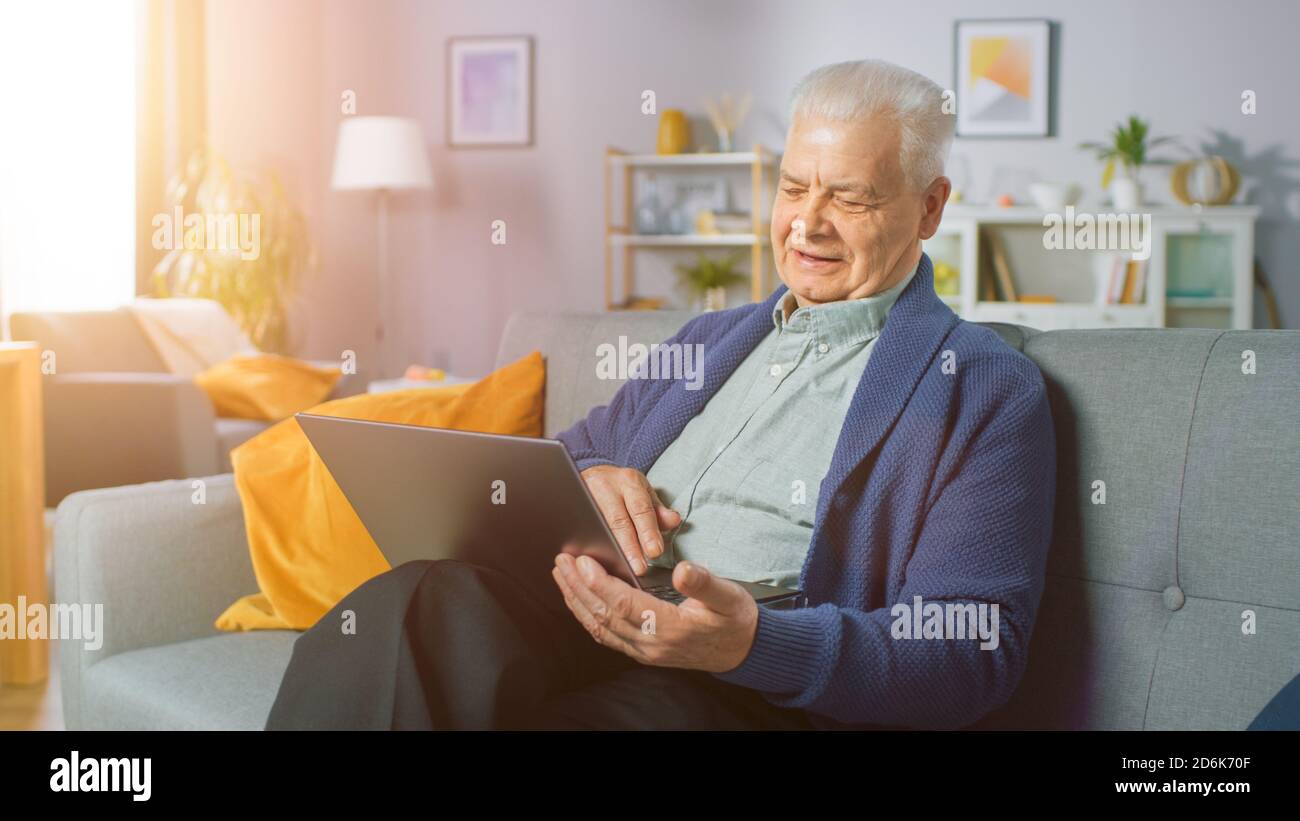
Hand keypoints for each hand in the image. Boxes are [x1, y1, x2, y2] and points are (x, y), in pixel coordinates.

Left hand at [551, 552, 758, 672]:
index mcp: (671, 628)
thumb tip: (683, 570)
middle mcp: (652, 644)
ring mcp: (644, 651)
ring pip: (600, 627)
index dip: (601, 584)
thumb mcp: (728, 596)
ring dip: (577, 601)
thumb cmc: (734, 619)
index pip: (625, 605)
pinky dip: (587, 615)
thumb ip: (704, 583)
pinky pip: (606, 635)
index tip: (583, 562)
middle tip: (562, 561)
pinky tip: (578, 599)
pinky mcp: (641, 651)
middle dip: (579, 588)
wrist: (742, 651)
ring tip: (562, 575)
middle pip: (604, 616)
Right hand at [579, 464, 680, 575]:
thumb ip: (659, 511)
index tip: (655, 552)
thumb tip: (674, 521)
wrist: (593, 475)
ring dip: (608, 549)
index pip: (641, 509)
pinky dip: (587, 546)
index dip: (648, 531)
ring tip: (618, 570)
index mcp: (629, 481)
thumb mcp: (644, 494)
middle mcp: (606, 485)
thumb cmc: (623, 489)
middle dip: (629, 546)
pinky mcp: (570, 504)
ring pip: (596, 525)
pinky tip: (595, 563)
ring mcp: (584, 494)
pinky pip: (579, 528)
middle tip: (638, 569)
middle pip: (618, 520)